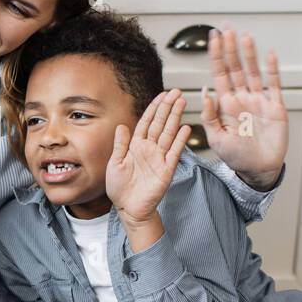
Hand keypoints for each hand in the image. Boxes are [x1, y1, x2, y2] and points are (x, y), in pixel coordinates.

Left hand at [105, 89, 189, 228]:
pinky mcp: (167, 169)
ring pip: (169, 133)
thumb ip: (120, 144)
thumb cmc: (120, 189)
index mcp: (136, 146)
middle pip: (160, 123)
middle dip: (168, 107)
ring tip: (181, 103)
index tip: (162, 95)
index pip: (147, 122)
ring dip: (175, 118)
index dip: (154, 108)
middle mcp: (149, 149)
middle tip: (176, 92)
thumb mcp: (115, 163)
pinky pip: (175, 151)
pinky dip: (180, 140)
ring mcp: (159, 158)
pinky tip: (185, 128)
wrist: (129, 209)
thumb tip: (122, 126)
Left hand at [200, 26, 288, 187]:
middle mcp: (242, 98)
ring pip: (253, 72)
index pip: (219, 74)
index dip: (216, 56)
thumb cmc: (236, 156)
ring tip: (245, 36)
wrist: (258, 170)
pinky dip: (272, 70)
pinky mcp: (275, 107)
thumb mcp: (216, 138)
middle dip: (230, 48)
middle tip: (226, 29)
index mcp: (225, 104)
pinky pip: (273, 85)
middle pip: (235, 68)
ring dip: (249, 54)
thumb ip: (209, 115)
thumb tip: (203, 92)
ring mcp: (258, 101)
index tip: (212, 39)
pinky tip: (269, 56)